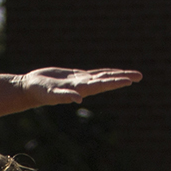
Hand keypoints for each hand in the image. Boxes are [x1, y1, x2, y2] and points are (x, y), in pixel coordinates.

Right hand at [13, 68, 142, 104]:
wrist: (30, 88)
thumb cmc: (39, 93)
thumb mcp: (51, 95)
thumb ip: (64, 97)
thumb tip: (78, 99)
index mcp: (81, 89)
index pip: (102, 85)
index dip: (115, 82)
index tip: (129, 80)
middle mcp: (84, 86)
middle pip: (107, 81)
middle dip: (122, 78)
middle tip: (139, 76)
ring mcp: (81, 81)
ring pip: (103, 76)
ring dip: (118, 75)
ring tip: (134, 75)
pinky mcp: (76, 76)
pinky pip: (95, 73)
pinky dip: (106, 72)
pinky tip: (113, 72)